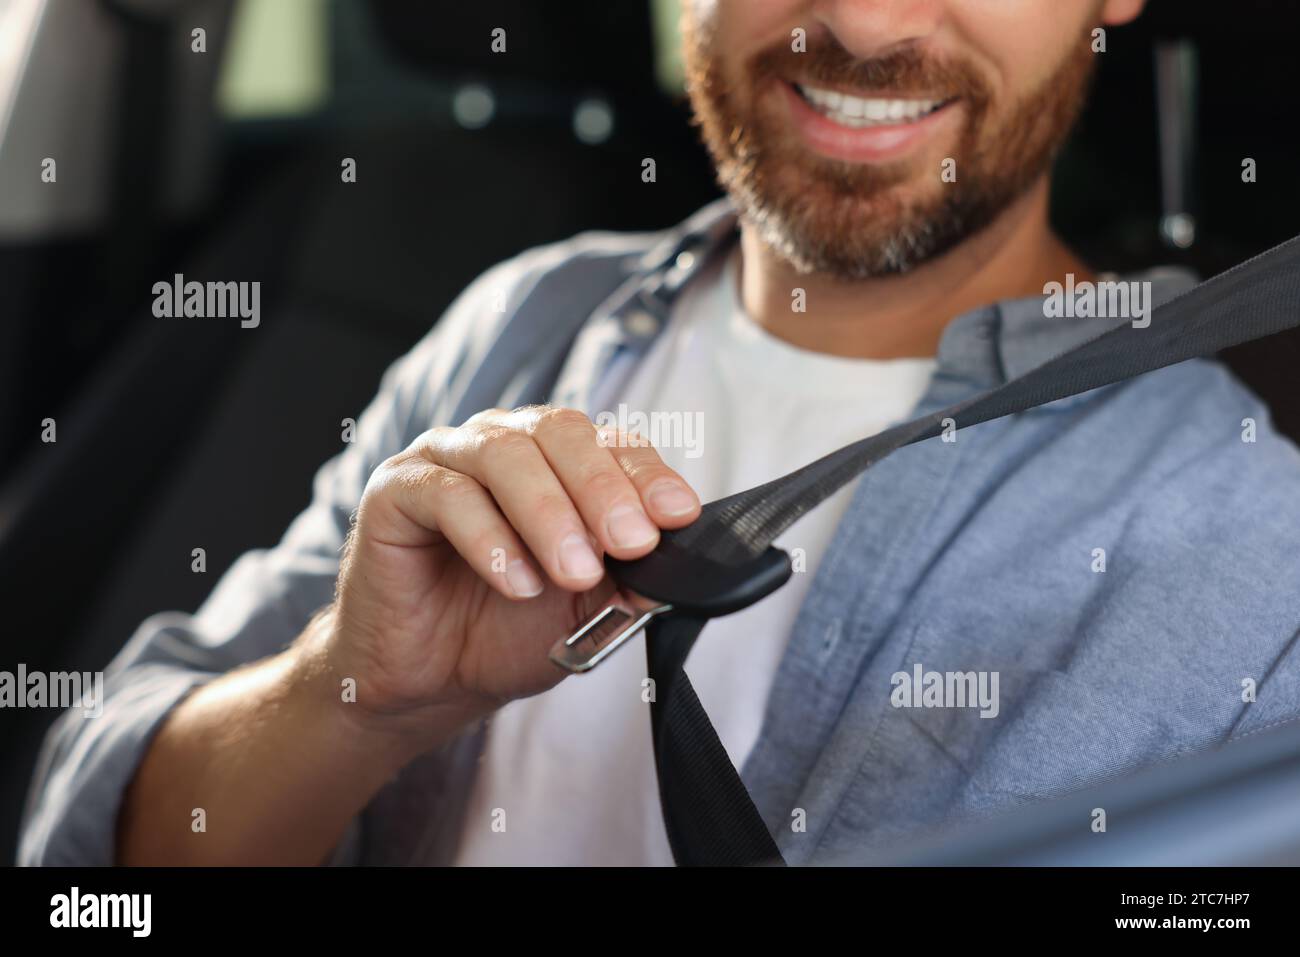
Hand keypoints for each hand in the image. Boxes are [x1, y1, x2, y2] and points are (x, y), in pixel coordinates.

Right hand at [316, 405, 700, 752]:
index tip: (679, 516)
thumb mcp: (585, 613)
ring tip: (573, 572)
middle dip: (602, 489)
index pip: (611, 443)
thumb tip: (677, 574)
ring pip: (504, 454)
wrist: (428, 679)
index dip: (647, 476)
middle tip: (629, 544)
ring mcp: (446, 459)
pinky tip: (517, 583)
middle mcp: (503, 444)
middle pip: (560, 433)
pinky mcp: (395, 489)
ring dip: (548, 513)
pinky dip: (489, 538)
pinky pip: (446, 495)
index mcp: (557, 460)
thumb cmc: (505, 630)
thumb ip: (629, 586)